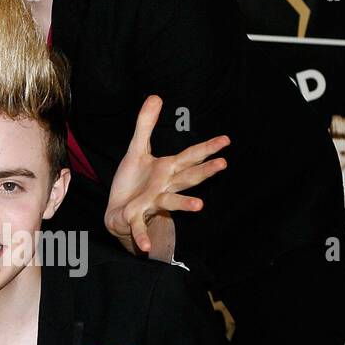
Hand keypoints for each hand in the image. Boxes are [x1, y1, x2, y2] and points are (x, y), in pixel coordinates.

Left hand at [104, 95, 228, 256]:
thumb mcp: (136, 150)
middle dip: (204, 172)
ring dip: (185, 205)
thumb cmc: (132, 183)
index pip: (190, 156)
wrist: (117, 212)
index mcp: (167, 170)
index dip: (207, 148)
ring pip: (170, 202)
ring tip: (200, 206)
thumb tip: (156, 96)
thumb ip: (146, 124)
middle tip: (223, 165)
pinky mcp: (135, 217)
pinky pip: (139, 227)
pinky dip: (142, 237)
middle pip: (187, 178)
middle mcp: (165, 187)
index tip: (226, 140)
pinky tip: (145, 248)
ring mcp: (152, 203)